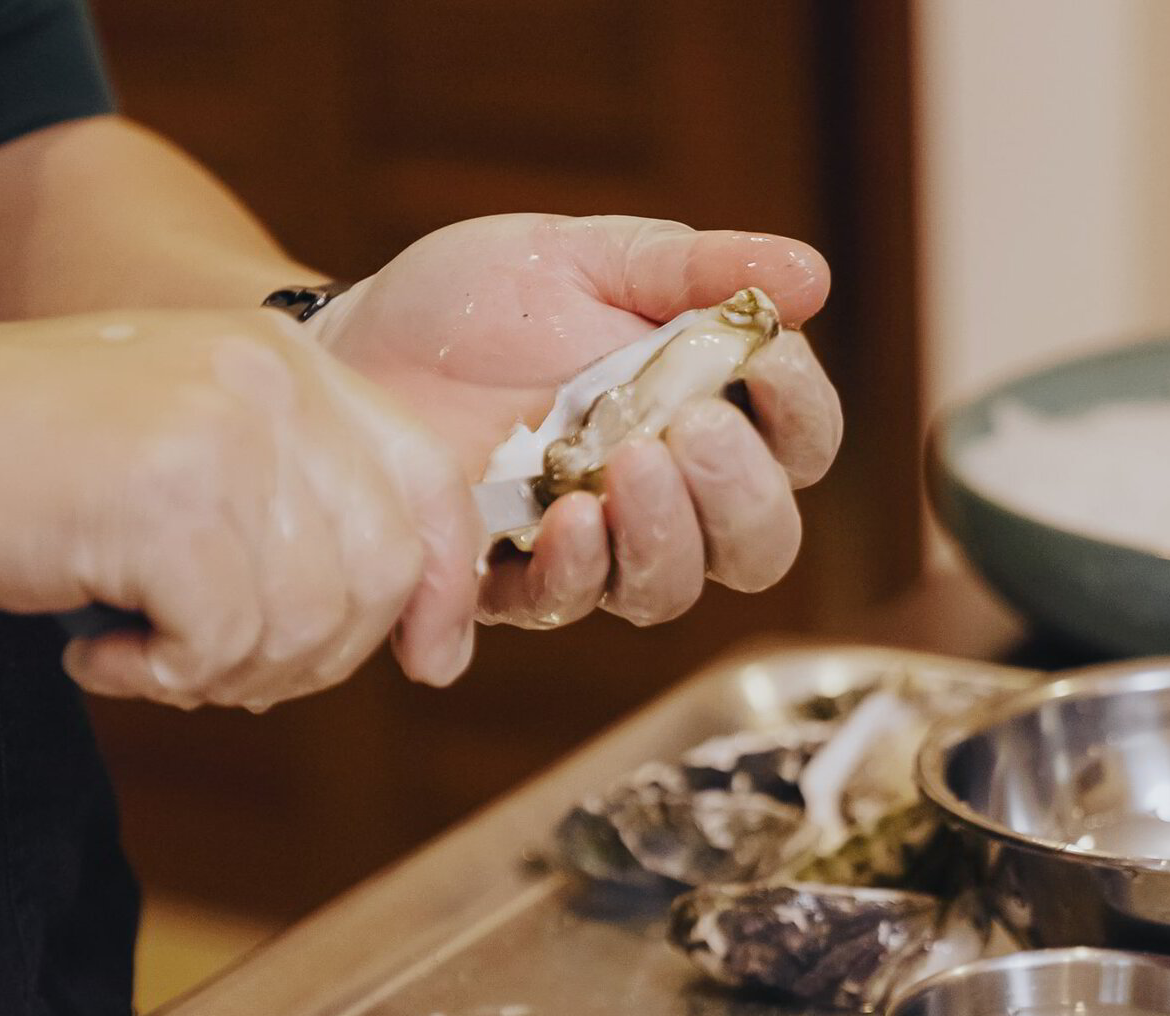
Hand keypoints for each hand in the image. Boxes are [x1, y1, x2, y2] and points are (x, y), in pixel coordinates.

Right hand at [0, 302, 481, 708]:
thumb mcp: (195, 442)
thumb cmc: (32, 461)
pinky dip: (161, 678)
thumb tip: (407, 618)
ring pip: (310, 620)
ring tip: (151, 655)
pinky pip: (223, 644)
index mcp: (294, 363)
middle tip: (221, 668)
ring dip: (233, 672)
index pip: (430, 483)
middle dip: (318, 655)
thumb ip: (300, 499)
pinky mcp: (167, 504)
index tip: (431, 664)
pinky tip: (101, 654)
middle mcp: (276, 385)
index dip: (445, 589)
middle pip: (384, 570)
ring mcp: (226, 437)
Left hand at [310, 214, 841, 627]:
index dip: (801, 414)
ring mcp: (593, 543)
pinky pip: (565, 603)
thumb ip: (692, 269)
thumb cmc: (480, 297)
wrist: (357, 335)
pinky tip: (568, 516)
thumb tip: (812, 276)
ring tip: (630, 465)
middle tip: (693, 433)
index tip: (767, 363)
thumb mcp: (588, 258)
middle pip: (757, 543)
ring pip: (672, 588)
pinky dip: (577, 568)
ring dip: (667, 536)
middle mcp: (665, 494)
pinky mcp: (511, 578)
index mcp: (706, 409)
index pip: (799, 443)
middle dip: (741, 495)